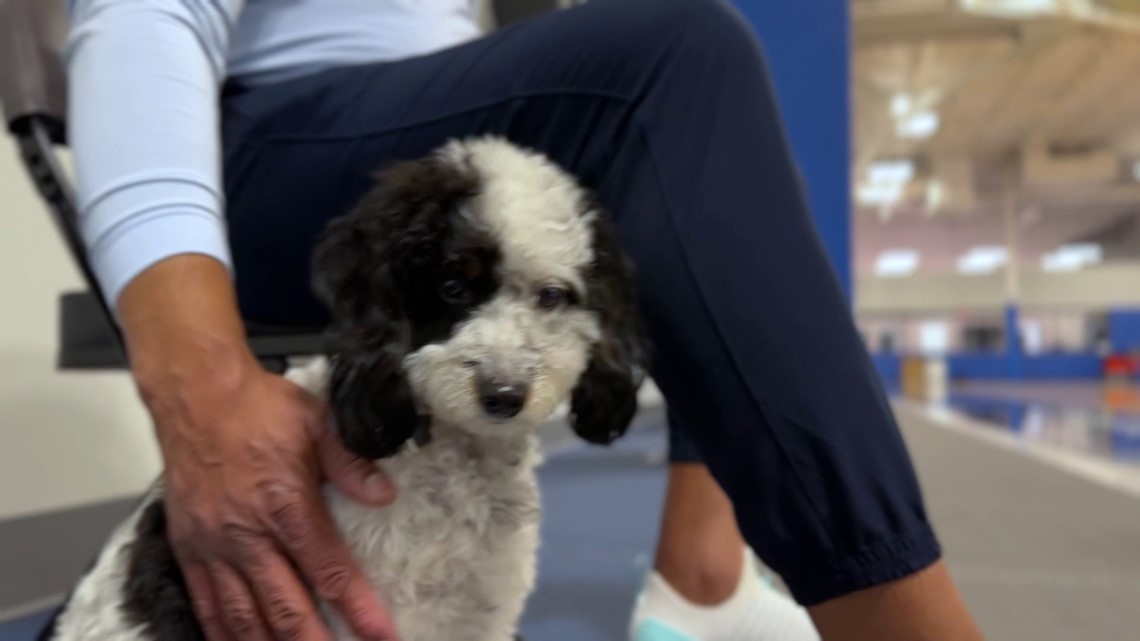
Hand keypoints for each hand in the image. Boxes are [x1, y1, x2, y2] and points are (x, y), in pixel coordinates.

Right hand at [119, 256, 400, 640]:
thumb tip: (385, 493)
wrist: (196, 395)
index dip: (358, 609)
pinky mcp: (189, 548)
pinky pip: (207, 603)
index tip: (381, 634)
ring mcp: (214, 545)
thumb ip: (352, 462)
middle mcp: (247, 533)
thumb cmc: (258, 407)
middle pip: (286, 608)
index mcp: (285, 504)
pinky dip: (226, 632)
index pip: (329, 570)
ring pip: (245, 617)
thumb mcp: (318, 422)